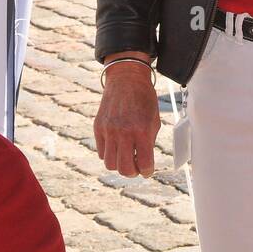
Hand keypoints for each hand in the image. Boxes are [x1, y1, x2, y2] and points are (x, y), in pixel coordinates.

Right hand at [94, 55, 159, 177]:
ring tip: (126, 157)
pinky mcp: (98, 128)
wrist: (127, 79)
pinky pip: (101, 152)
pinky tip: (117, 146)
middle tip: (136, 167)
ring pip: (110, 164)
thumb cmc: (144, 99)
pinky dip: (110, 154)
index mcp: (142, 130)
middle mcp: (124, 132)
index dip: (147, 172)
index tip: (147, 171)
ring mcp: (108, 130)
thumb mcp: (154, 121)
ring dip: (119, 164)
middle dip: (132, 172)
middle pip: (124, 169)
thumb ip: (149, 143)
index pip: (144, 164)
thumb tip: (144, 163)